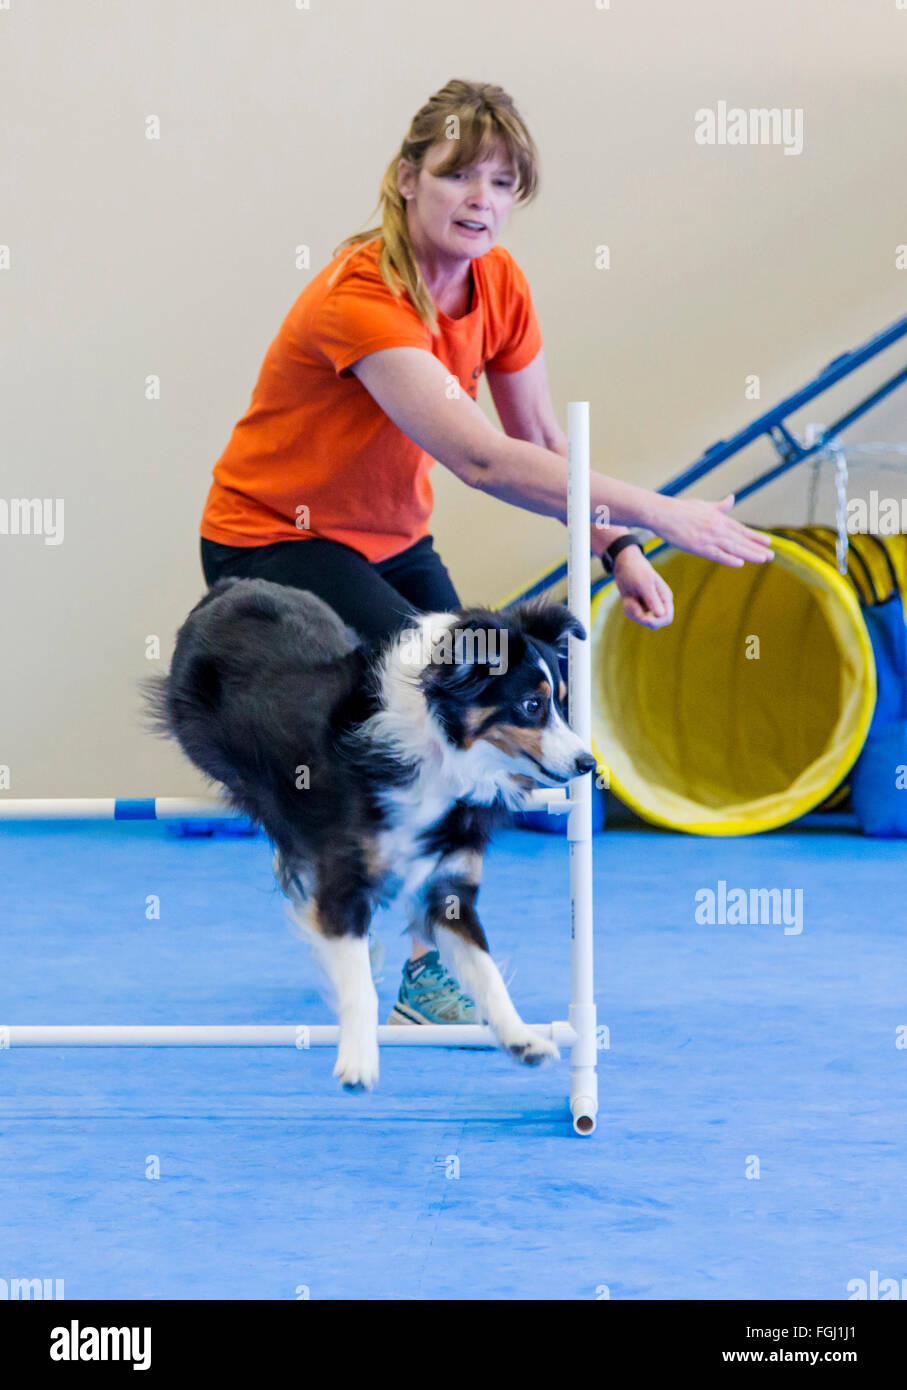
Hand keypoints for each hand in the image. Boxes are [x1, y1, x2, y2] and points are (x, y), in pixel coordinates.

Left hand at [612, 546, 673, 628]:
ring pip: (641, 619)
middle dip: (640, 616)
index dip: (657, 622)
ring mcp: (649, 606)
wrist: (624, 564)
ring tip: (628, 596)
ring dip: (632, 610)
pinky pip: (633, 615)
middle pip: (653, 623)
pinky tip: (627, 597)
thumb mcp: (643, 584)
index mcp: (665, 597)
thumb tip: (661, 615)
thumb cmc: (636, 571)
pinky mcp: (640, 606)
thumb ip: (652, 600)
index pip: (666, 618)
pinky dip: (628, 608)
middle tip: (630, 603)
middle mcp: (659, 603)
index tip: (644, 619)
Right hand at [655, 494, 773, 566]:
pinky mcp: (698, 546)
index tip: (768, 542)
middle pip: (741, 540)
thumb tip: (732, 499)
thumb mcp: (703, 505)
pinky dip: (728, 558)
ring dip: (749, 554)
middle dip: (757, 548)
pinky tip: (740, 563)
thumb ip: (719, 506)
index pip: (741, 529)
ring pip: (733, 548)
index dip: (755, 536)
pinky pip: (716, 554)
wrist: (663, 513)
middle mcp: (717, 527)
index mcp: (719, 518)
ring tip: (763, 559)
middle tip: (771, 555)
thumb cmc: (681, 509)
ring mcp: (708, 537)